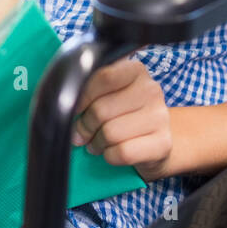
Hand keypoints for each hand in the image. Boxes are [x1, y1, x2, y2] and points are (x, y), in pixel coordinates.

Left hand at [71, 57, 172, 181]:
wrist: (154, 142)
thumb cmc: (123, 115)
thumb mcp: (108, 95)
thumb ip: (89, 91)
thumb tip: (63, 107)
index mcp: (135, 70)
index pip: (102, 76)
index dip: (81, 96)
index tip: (74, 110)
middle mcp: (151, 89)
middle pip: (101, 109)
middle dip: (85, 126)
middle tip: (83, 133)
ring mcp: (160, 117)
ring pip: (110, 133)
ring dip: (96, 144)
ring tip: (98, 143)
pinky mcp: (163, 143)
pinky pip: (122, 152)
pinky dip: (110, 157)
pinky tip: (112, 153)